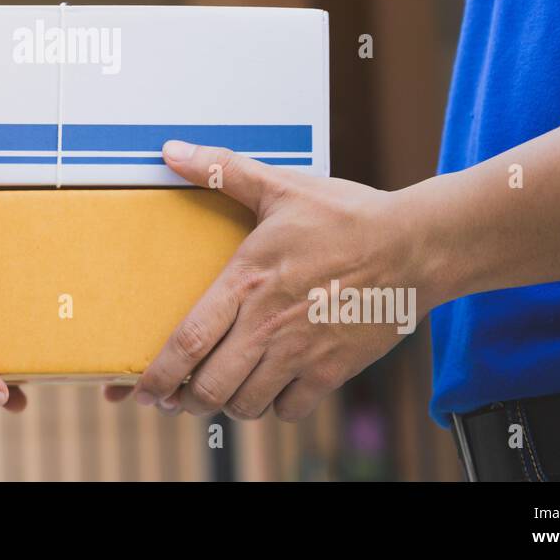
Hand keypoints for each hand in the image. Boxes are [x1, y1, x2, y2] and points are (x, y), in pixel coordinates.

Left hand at [114, 140, 436, 421]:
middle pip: (210, 387)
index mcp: (247, 280)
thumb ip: (221, 171)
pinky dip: (274, 407)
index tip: (143, 390)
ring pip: (246, 405)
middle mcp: (269, 324)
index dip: (159, 374)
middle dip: (186, 399)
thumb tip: (172, 150)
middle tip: (178, 398)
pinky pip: (290, 409)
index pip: (189, 340)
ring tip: (223, 392)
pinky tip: (271, 388)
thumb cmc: (348, 215)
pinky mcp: (333, 369)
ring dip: (228, 405)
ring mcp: (302, 351)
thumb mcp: (281, 186)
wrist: (417, 246)